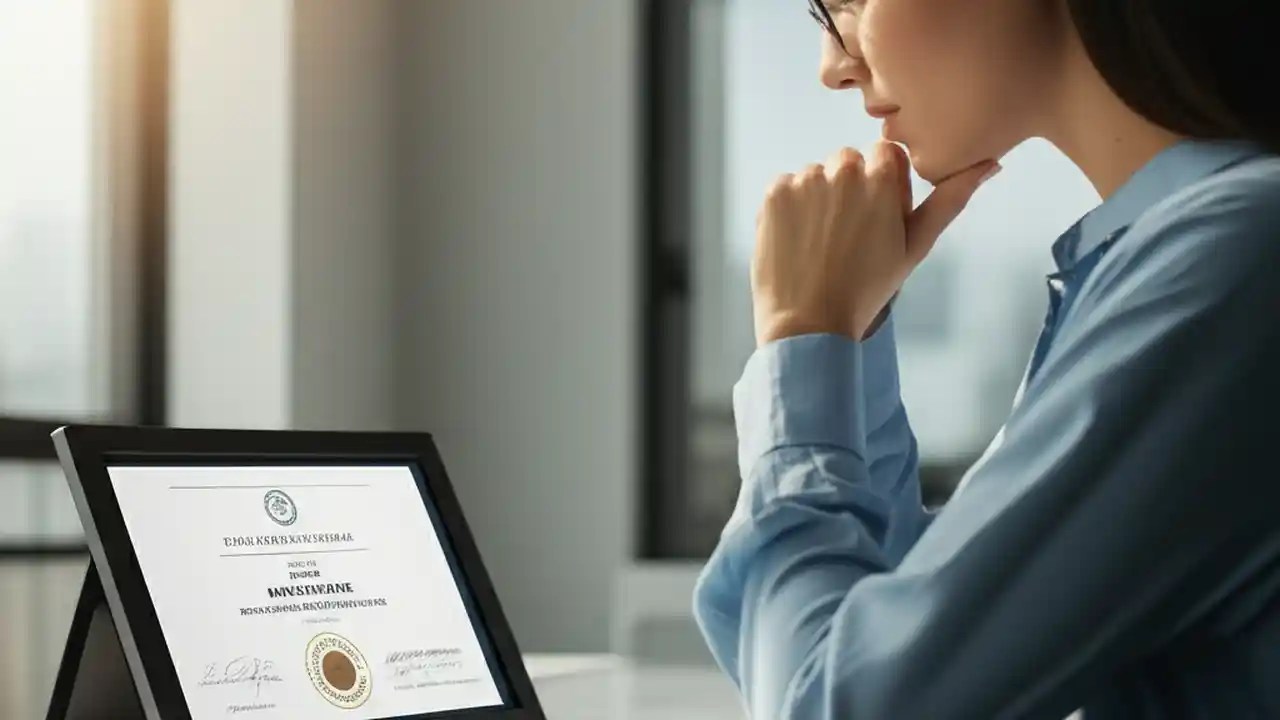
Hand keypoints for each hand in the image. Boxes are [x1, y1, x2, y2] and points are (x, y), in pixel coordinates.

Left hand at [751, 141, 999, 344]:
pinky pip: (786, 186)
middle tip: (847, 236)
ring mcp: (805, 180)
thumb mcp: (915, 246)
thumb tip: (989, 164)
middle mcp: (843, 169)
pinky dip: (790, 208)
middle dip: (850, 189)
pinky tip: (798, 241)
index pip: (886, 154)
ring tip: (821, 242)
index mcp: (882, 178)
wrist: (810, 324)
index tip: (877, 218)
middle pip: (848, 162)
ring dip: (818, 198)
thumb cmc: (868, 290)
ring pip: (816, 174)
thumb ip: (950, 200)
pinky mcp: (774, 194)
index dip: (883, 185)